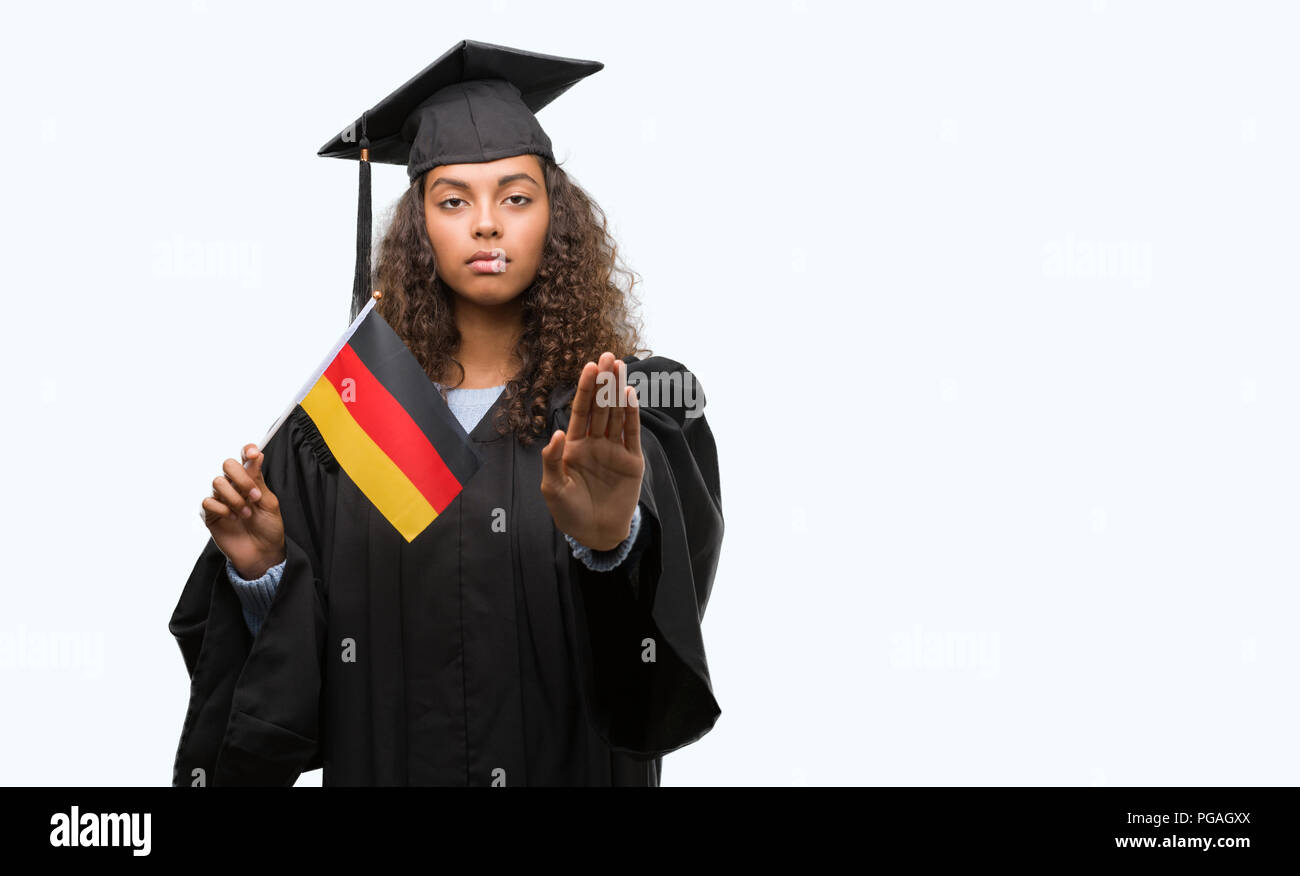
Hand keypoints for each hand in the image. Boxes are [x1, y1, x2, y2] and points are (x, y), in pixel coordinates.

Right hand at [200, 443, 285, 579]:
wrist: (263, 553)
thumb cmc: (268, 528)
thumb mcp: (269, 503)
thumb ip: (259, 481)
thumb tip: (256, 456)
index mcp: (250, 481)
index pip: (244, 458)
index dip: (247, 451)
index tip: (253, 454)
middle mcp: (234, 486)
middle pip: (227, 464)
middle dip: (241, 478)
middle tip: (254, 496)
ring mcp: (221, 499)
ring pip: (217, 482)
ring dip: (235, 498)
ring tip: (246, 513)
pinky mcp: (210, 513)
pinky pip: (208, 501)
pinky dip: (223, 509)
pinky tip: (233, 518)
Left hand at [541, 352, 643, 550]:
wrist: (596, 534)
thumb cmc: (570, 512)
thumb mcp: (553, 489)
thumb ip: (552, 462)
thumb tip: (557, 433)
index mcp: (575, 446)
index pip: (581, 411)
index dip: (586, 389)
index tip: (589, 366)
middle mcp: (596, 443)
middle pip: (601, 407)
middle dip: (603, 382)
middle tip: (607, 356)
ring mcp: (615, 450)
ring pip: (617, 415)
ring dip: (618, 391)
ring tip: (620, 367)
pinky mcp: (632, 462)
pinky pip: (631, 434)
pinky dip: (632, 415)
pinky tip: (630, 395)